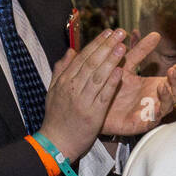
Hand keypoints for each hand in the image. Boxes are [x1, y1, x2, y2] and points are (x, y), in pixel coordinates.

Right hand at [38, 28, 130, 160]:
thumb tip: (70, 51)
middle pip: (92, 62)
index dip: (96, 43)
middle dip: (107, 46)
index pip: (82, 57)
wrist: (56, 143)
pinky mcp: (92, 114)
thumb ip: (61, 70)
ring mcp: (83, 101)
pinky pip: (103, 96)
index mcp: (65, 81)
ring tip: (122, 46)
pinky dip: (111, 83)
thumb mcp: (52, 91)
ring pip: (98, 76)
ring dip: (111, 59)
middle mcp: (73, 88)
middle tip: (119, 32)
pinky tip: (120, 71)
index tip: (108, 32)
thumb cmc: (56, 118)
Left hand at [100, 31, 175, 136]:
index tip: (174, 66)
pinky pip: (152, 120)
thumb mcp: (125, 65)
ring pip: (168, 107)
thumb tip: (155, 34)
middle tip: (173, 72)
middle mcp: (155, 99)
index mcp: (155, 85)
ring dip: (168, 96)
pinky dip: (154, 112)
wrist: (92, 104)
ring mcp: (149, 112)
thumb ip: (139, 51)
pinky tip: (153, 104)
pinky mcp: (139, 124)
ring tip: (162, 86)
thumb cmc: (110, 86)